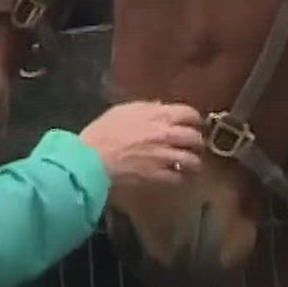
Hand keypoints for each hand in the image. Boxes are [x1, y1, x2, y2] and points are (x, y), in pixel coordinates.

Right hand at [78, 100, 204, 185]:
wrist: (91, 159)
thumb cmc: (102, 133)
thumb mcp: (123, 111)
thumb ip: (147, 109)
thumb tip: (161, 109)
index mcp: (159, 115)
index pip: (189, 114)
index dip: (194, 120)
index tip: (193, 124)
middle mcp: (167, 135)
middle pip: (195, 138)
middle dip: (196, 142)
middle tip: (192, 147)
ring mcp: (165, 157)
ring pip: (193, 160)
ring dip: (193, 162)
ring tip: (189, 165)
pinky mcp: (160, 176)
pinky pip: (179, 177)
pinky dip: (181, 177)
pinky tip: (177, 177)